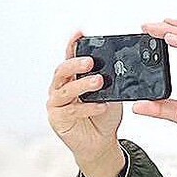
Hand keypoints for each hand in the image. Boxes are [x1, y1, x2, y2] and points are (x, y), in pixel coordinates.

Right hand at [47, 33, 125, 176]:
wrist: (101, 142)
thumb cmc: (103, 116)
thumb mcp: (110, 93)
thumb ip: (109, 80)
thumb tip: (119, 66)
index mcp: (72, 77)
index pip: (70, 56)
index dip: (73, 44)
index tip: (80, 33)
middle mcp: (60, 88)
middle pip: (62, 71)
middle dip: (75, 63)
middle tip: (90, 61)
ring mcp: (56, 104)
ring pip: (65, 90)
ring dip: (82, 85)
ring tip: (98, 81)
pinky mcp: (57, 119)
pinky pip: (71, 110)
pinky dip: (87, 107)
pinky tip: (100, 106)